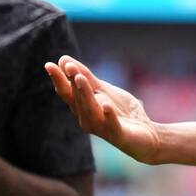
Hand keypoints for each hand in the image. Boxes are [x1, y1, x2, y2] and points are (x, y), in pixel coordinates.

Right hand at [45, 56, 161, 163]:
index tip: (49, 64)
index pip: (66, 93)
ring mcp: (102, 128)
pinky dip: (108, 115)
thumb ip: (86, 77)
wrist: (146, 133)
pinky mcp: (118, 135)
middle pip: (78, 100)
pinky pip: (112, 125)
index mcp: (82, 108)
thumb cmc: (121, 111)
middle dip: (74, 83)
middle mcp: (87, 119)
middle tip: (70, 67)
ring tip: (81, 78)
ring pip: (90, 111)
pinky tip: (106, 105)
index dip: (58, 80)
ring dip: (85, 95)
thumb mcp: (104, 90)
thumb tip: (64, 59)